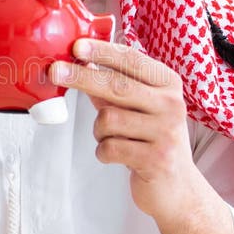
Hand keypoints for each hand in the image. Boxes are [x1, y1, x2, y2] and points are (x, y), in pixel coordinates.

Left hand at [50, 39, 198, 225]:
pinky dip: (104, 152)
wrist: (178, 187)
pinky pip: (109, 147)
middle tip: (54, 71)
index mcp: (168, 84)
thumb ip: (114, 85)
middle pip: (116, 85)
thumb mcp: (139, 107)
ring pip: (108, 119)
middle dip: (81, 77)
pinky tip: (117, 156)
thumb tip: (81, 62)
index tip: (77, 46)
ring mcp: (166, 132)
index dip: (102, 51)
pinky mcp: (156, 159)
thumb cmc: (152, 140)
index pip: (131, 60)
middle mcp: (171, 104)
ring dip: (99, 131)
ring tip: (112, 138)